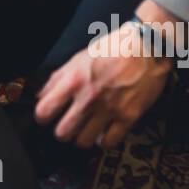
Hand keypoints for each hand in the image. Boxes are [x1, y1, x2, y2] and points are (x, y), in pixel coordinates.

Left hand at [32, 22, 172, 148]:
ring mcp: (109, 109)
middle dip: (62, 132)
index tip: (46, 118)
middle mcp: (89, 97)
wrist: (146, 47)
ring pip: (84, 141)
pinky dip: (104, 141)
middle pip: (63, 132)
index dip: (42, 117)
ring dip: (82, 139)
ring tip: (86, 131)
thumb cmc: (113, 49)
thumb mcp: (79, 58)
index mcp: (74, 80)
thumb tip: (42, 94)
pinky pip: (109, 142)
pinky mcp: (128, 116)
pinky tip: (103, 134)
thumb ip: (58, 77)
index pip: (45, 110)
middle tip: (67, 128)